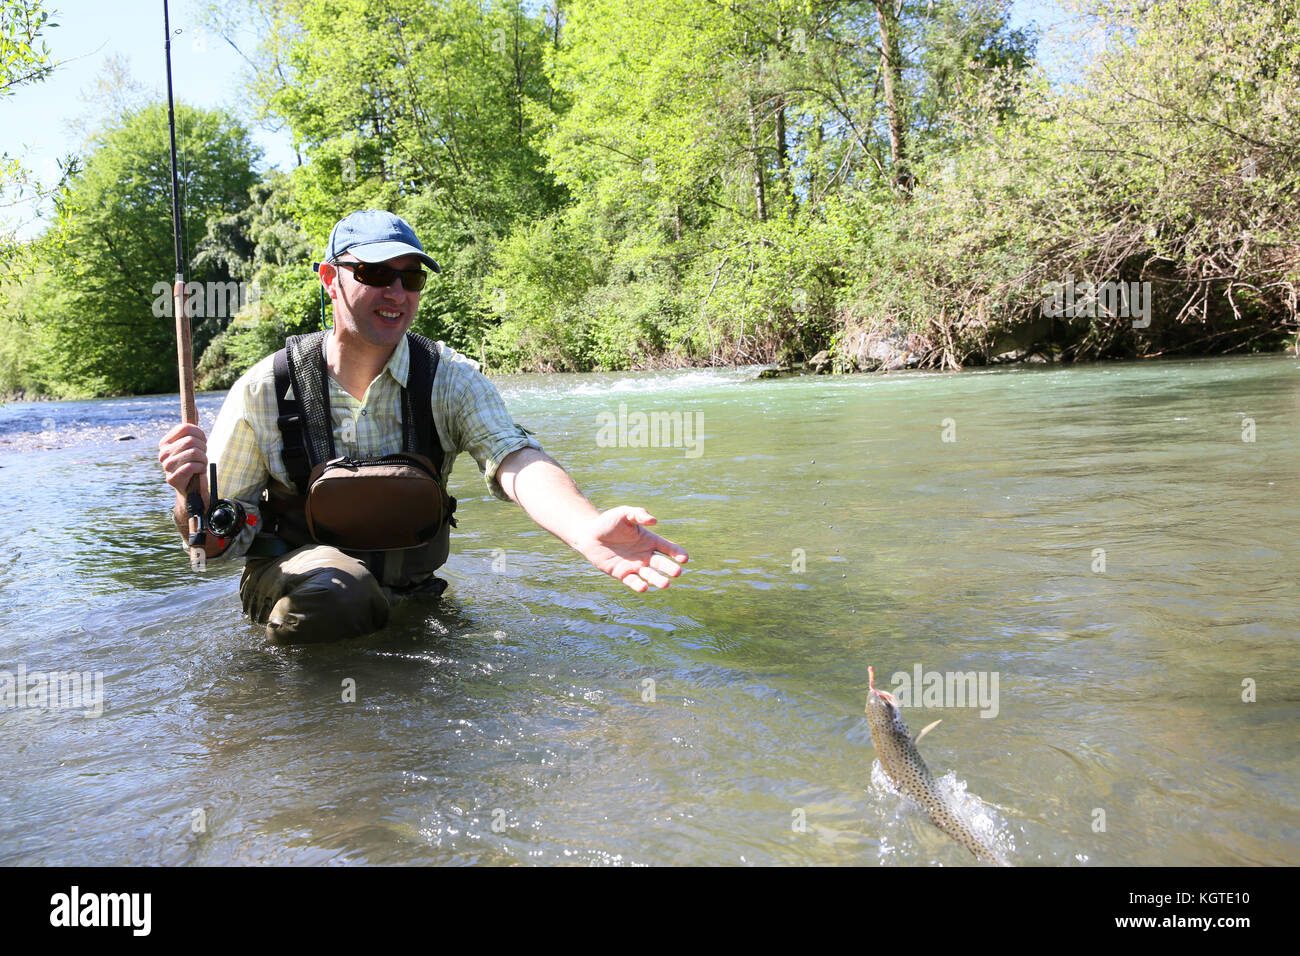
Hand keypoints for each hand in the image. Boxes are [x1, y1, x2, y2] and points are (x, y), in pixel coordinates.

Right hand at [158, 422, 208, 496]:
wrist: (193, 489)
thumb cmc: (194, 464)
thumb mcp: (193, 444)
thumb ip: (192, 428)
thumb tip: (194, 407)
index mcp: (165, 442)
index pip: (186, 427)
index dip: (199, 433)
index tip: (202, 441)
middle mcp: (162, 453)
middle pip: (191, 440)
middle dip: (203, 447)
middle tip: (202, 455)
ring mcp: (166, 466)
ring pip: (194, 452)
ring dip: (203, 458)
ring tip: (201, 463)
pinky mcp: (172, 478)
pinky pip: (192, 466)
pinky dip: (201, 468)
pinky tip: (199, 471)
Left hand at [574, 507, 688, 591]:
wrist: (589, 534)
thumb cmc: (608, 522)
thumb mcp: (624, 513)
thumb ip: (638, 514)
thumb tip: (653, 521)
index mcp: (649, 540)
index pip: (667, 548)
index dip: (677, 553)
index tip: (684, 558)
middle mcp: (645, 555)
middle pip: (661, 564)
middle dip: (670, 569)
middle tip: (676, 572)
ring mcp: (634, 566)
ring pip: (650, 575)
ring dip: (658, 580)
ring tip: (665, 584)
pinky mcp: (622, 574)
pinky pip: (632, 581)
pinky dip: (638, 585)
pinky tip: (643, 588)